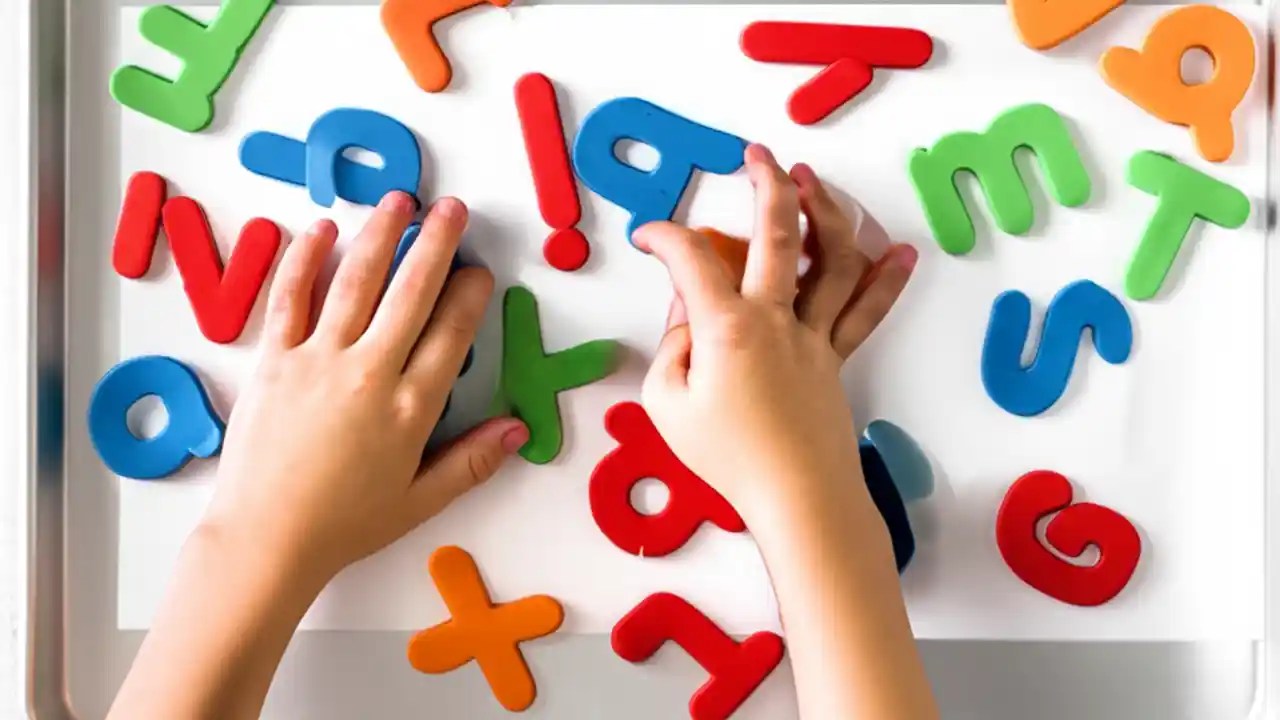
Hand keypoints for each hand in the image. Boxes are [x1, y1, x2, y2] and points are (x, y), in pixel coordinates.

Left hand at [202, 191, 528, 582]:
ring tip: (401, 201)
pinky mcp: (273, 360)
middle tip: (454, 210)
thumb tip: (517, 431)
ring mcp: (317, 360)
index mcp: (410, 409)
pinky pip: (291, 297)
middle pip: (410, 293)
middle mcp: (368, 372)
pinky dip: (306, 260)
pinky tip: (322, 230)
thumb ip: (471, 463)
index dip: (470, 295)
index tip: (480, 270)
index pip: (452, 334)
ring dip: (381, 235)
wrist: (265, 540)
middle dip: (437, 245)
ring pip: (355, 281)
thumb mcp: (420, 501)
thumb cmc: (344, 525)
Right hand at [636, 145, 916, 517]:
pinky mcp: (837, 357)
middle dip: (765, 184)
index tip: (649, 237)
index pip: (691, 260)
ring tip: (813, 180)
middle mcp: (775, 317)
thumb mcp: (668, 404)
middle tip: (755, 155)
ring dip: (825, 211)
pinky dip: (886, 279)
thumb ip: (671, 347)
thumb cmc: (728, 458)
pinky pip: (865, 311)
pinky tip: (903, 250)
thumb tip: (686, 313)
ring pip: (831, 258)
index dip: (664, 237)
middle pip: (777, 234)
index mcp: (727, 327)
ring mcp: (813, 335)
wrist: (798, 498)